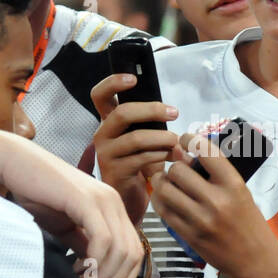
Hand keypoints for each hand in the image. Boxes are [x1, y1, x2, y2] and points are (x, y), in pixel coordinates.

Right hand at [0, 137, 144, 277]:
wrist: (16, 164)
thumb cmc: (37, 194)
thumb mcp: (66, 227)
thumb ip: (83, 247)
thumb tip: (95, 275)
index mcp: (113, 208)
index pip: (135, 250)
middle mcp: (114, 202)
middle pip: (133, 253)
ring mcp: (103, 199)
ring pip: (120, 250)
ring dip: (103, 274)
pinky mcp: (86, 200)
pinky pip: (102, 239)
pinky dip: (93, 261)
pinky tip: (77, 269)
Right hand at [91, 74, 182, 224]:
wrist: (130, 199)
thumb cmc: (139, 164)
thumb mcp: (143, 140)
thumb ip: (150, 124)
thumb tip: (171, 110)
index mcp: (108, 122)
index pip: (100, 95)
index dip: (113, 83)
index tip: (133, 78)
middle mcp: (102, 135)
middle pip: (122, 113)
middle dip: (152, 110)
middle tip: (174, 113)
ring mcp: (106, 154)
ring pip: (136, 138)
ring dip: (162, 138)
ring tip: (178, 142)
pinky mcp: (115, 172)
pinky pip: (141, 158)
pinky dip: (161, 156)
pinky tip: (172, 158)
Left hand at [149, 131, 276, 277]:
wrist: (255, 260)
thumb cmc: (249, 223)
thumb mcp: (240, 192)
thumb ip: (215, 174)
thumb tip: (183, 152)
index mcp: (234, 185)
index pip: (205, 151)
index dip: (190, 140)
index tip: (185, 140)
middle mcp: (217, 201)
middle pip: (178, 170)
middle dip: (175, 166)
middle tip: (177, 169)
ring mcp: (201, 220)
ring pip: (165, 189)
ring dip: (162, 182)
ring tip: (167, 182)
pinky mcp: (189, 235)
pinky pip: (163, 211)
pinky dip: (160, 200)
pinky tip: (166, 198)